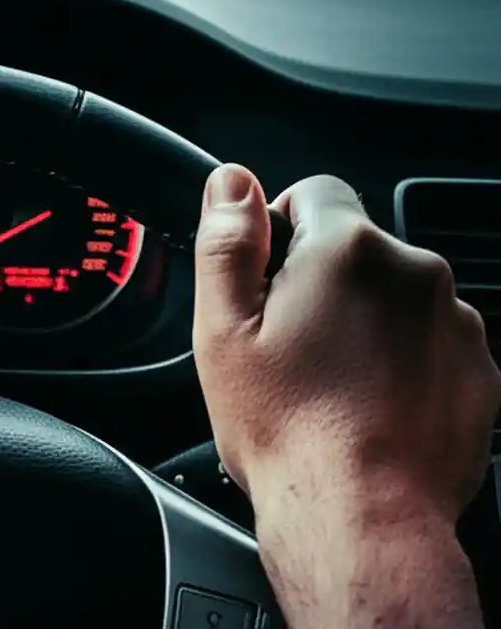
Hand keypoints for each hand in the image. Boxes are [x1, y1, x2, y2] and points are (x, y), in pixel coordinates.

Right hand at [192, 165, 498, 626]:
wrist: (362, 517)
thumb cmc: (288, 430)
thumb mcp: (222, 331)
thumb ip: (226, 242)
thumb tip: (230, 182)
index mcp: (346, 250)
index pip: (315, 192)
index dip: (280, 230)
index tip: (266, 282)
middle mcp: (415, 273)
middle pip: (358, 250)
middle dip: (323, 285)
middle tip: (288, 349)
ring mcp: (456, 322)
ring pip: (396, 299)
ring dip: (366, 324)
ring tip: (330, 387)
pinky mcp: (480, 369)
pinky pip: (430, 344)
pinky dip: (402, 363)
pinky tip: (368, 407)